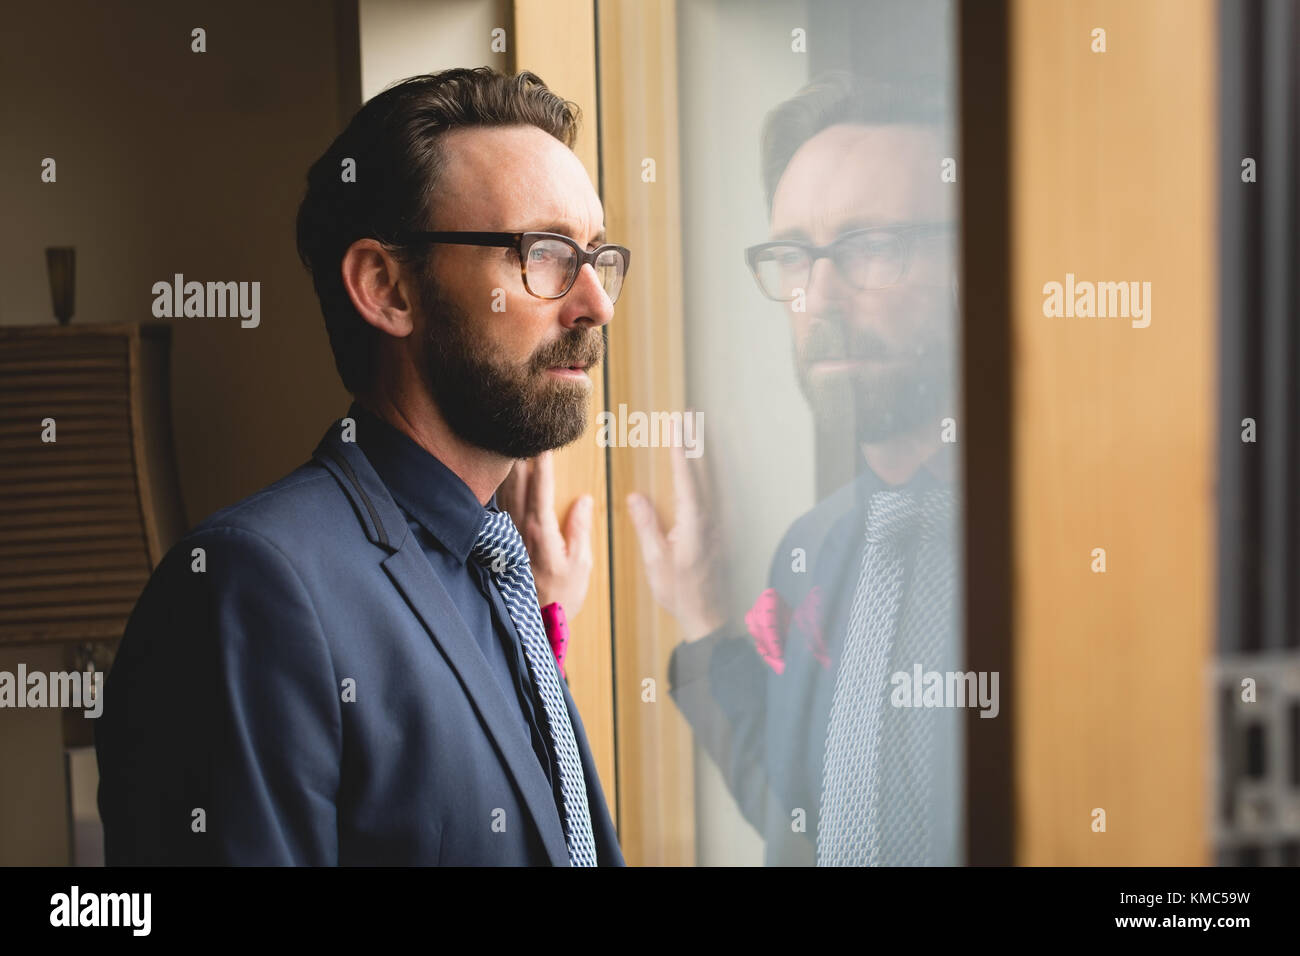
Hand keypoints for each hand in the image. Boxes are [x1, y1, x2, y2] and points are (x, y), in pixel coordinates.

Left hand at [498, 450, 594, 619]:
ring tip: (511, 440)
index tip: (544, 439)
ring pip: (506, 489)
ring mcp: (507, 532)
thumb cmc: (560, 598)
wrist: (534, 624)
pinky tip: (502, 472)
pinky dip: (503, 484)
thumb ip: (580, 529)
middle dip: (520, 454)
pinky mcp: (502, 538)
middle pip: (517, 481)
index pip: (541, 487)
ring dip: (509, 465)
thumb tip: (585, 500)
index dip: (543, 462)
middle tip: (524, 429)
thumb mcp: (580, 564)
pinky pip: (501, 502)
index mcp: (540, 532)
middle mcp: (518, 528)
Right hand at [625, 422, 728, 642]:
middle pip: (705, 471)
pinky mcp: (719, 530)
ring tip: (700, 429)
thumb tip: (635, 496)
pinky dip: (710, 472)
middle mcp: (711, 518)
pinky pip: (716, 492)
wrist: (708, 616)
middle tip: (691, 413)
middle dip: (697, 440)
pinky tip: (707, 466)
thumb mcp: (656, 561)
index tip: (676, 424)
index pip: (686, 477)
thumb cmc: (681, 593)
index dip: (680, 448)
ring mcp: (719, 523)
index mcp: (694, 523)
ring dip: (706, 453)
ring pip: (714, 479)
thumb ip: (647, 526)